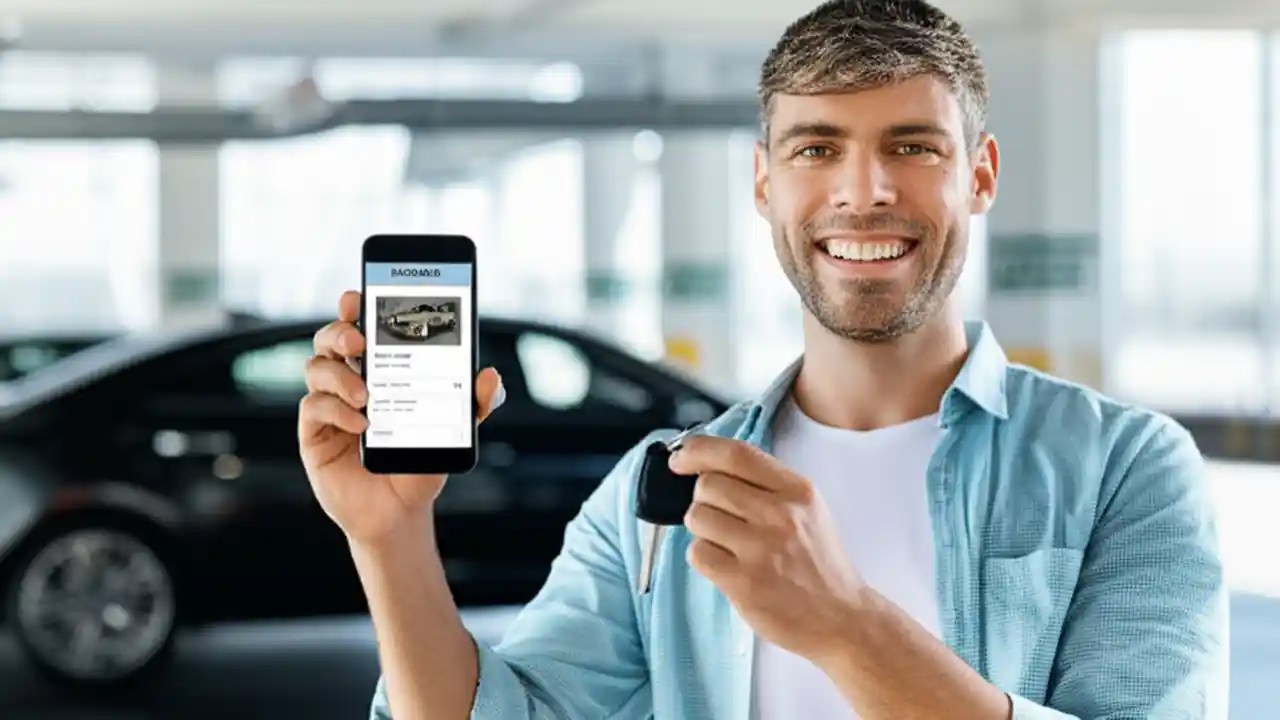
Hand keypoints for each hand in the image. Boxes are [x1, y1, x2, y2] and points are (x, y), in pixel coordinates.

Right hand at [298, 290, 503, 544]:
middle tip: (360, 342)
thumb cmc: (420, 462)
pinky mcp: (315, 433)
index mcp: (379, 369)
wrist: (400, 511)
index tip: (360, 298)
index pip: (360, 326)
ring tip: (367, 396)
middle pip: (329, 339)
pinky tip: (361, 425)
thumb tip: (490, 376)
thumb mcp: (454, 430)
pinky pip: (312, 407)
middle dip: (340, 331)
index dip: (355, 307)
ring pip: (315, 368)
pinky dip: (335, 410)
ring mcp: (329, 405)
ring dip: (339, 375)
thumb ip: (474, 403)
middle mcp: (348, 380)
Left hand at [668, 435, 867, 663]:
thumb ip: (765, 485)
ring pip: (697, 517)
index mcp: (797, 490)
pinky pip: (697, 553)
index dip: (698, 450)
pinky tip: (728, 566)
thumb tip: (706, 465)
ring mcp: (761, 549)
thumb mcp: (807, 510)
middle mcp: (780, 514)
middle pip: (708, 485)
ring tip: (730, 545)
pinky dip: (705, 558)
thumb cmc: (818, 563)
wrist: (842, 619)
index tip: (680, 459)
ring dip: (703, 530)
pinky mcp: (744, 582)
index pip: (736, 453)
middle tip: (724, 520)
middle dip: (704, 500)